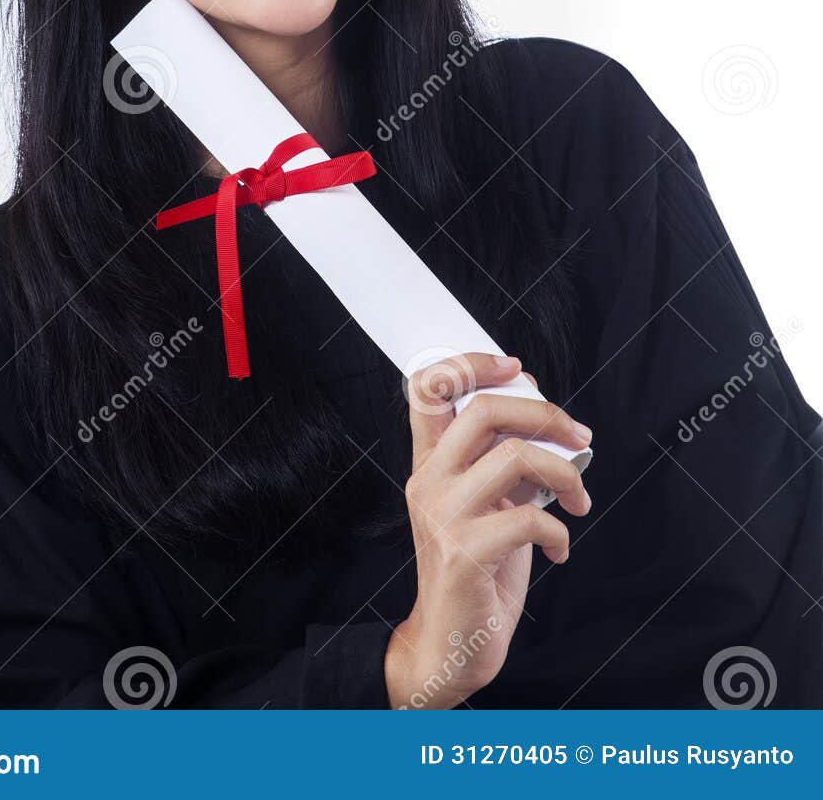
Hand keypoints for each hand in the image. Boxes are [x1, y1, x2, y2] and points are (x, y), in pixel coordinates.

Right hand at [383, 351, 591, 708]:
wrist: (451, 644)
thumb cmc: (477, 570)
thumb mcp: (486, 504)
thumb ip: (502, 459)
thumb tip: (540, 411)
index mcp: (430, 462)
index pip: (428, 388)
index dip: (472, 363)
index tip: (516, 368)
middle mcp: (429, 481)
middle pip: (485, 409)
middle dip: (547, 414)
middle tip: (578, 438)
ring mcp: (444, 516)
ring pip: (516, 456)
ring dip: (566, 474)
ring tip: (578, 499)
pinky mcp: (465, 554)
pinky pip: (530, 518)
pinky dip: (560, 532)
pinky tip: (558, 548)